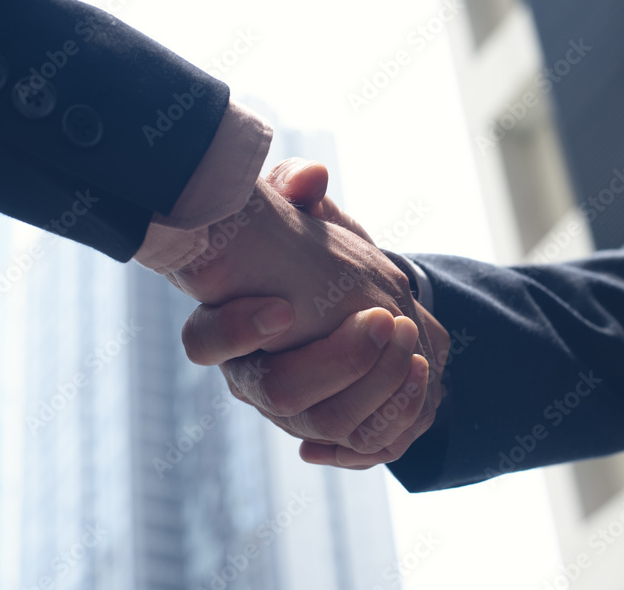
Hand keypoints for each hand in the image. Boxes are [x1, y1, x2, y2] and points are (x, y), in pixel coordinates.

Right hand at [177, 158, 448, 463]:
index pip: (204, 344)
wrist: (350, 299)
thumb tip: (308, 178)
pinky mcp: (337, 428)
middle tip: (384, 317)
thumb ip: (295, 188)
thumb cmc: (310, 252)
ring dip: (377, 385)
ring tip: (410, 337)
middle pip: (279, 395)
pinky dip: (395, 417)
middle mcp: (253, 377)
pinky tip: (420, 375)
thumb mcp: (299, 212)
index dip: (236, 332)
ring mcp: (295, 411)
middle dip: (339, 359)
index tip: (284, 308)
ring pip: (327, 424)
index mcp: (228, 326)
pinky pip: (363, 445)